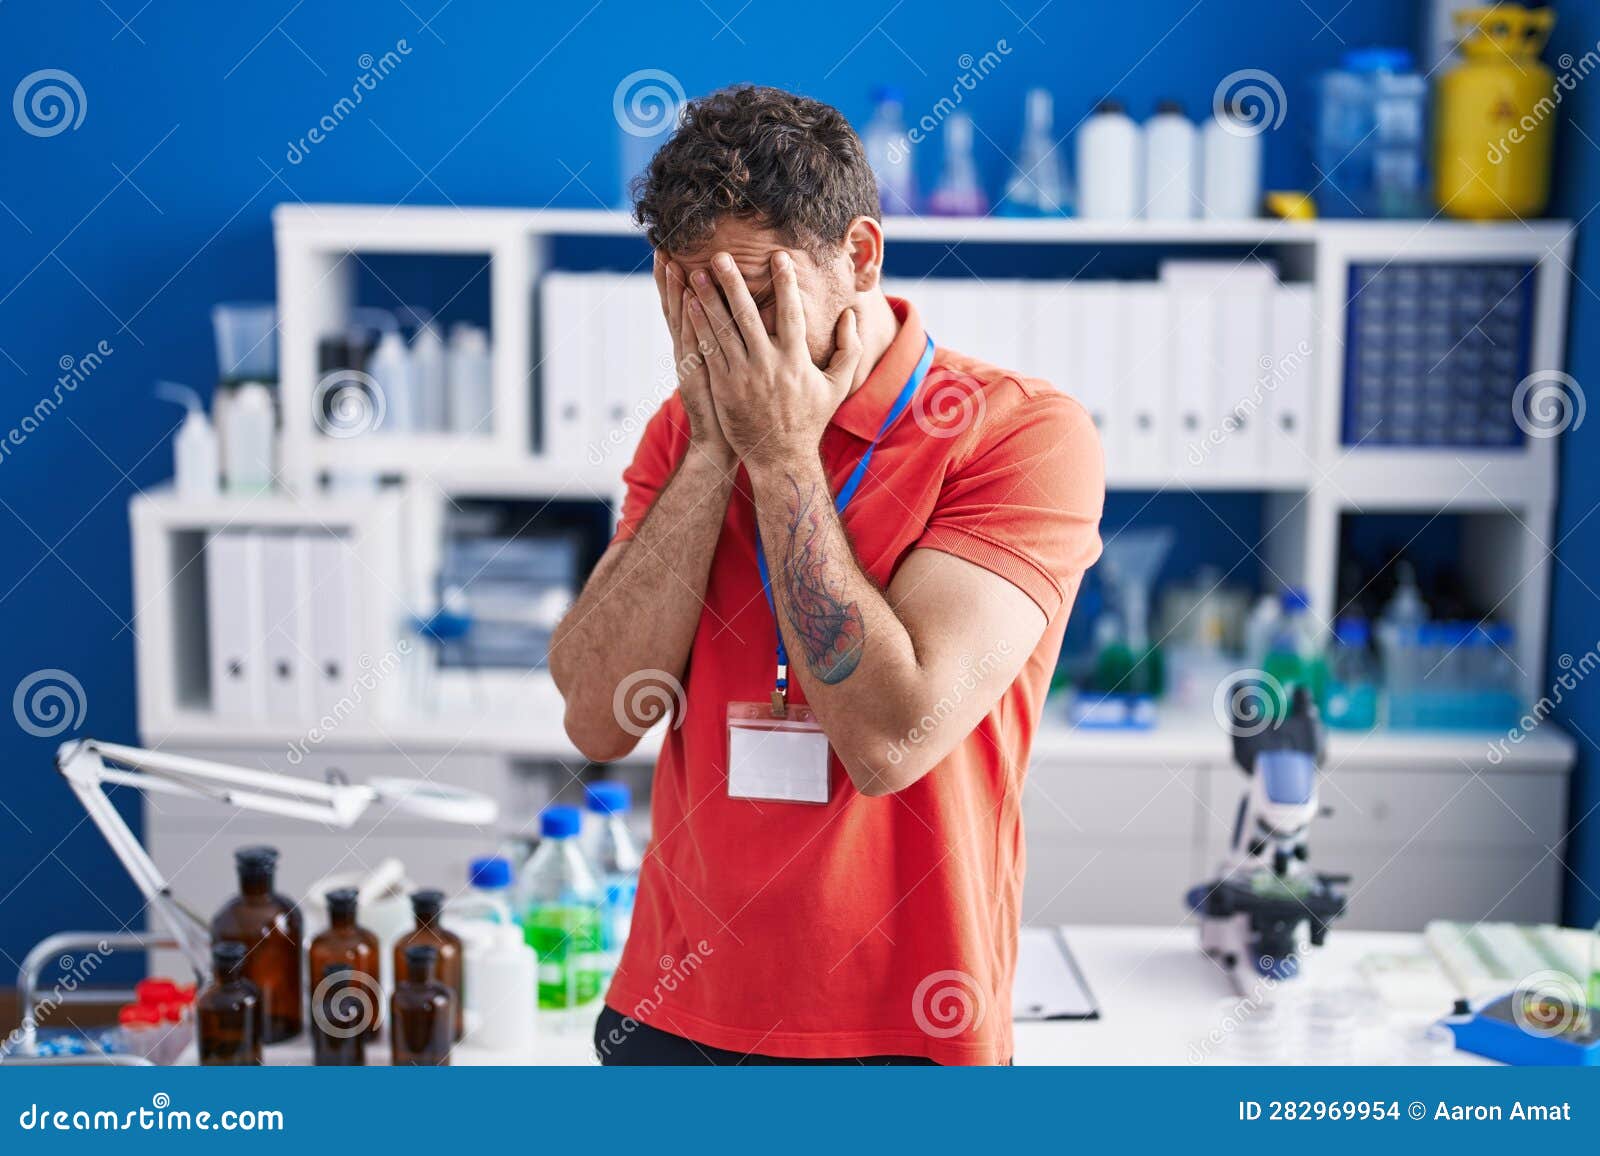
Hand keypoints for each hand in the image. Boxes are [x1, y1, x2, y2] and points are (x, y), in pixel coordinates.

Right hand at [653, 253, 735, 470]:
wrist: (720, 442)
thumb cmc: (730, 408)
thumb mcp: (722, 370)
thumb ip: (722, 345)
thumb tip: (732, 319)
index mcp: (692, 349)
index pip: (681, 309)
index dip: (674, 283)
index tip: (671, 254)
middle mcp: (686, 352)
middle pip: (674, 308)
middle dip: (667, 279)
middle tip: (662, 247)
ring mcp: (689, 363)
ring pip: (680, 320)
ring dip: (674, 291)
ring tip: (671, 262)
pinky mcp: (697, 374)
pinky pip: (693, 340)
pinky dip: (688, 320)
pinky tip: (687, 298)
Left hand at [685, 250, 861, 472]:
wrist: (780, 457)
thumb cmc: (809, 419)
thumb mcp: (837, 385)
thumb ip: (849, 348)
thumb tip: (850, 314)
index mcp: (796, 360)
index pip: (791, 313)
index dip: (784, 283)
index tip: (778, 256)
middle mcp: (768, 365)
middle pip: (747, 314)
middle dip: (733, 282)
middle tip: (721, 256)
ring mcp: (742, 376)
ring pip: (722, 329)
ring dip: (708, 298)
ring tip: (698, 272)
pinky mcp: (723, 387)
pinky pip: (708, 350)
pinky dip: (699, 325)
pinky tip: (689, 305)